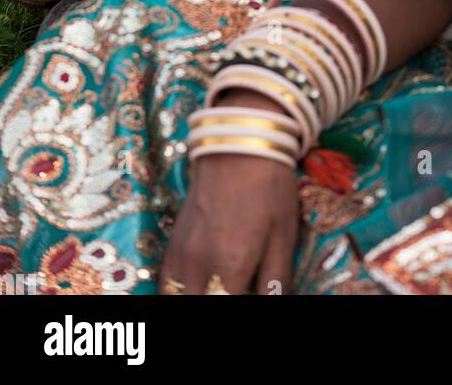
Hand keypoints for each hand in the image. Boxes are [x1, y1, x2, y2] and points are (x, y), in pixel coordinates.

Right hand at [160, 93, 299, 295]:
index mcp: (231, 266)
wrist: (238, 142)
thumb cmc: (269, 187)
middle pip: (199, 305)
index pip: (226, 309)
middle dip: (218, 300)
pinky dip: (179, 292)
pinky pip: (166, 284)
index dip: (238, 305)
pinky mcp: (172, 243)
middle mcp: (199, 265)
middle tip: (235, 291)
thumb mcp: (284, 234)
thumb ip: (276, 280)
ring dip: (198, 297)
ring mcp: (180, 254)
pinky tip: (200, 287)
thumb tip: (275, 303)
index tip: (249, 295)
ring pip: (177, 298)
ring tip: (219, 289)